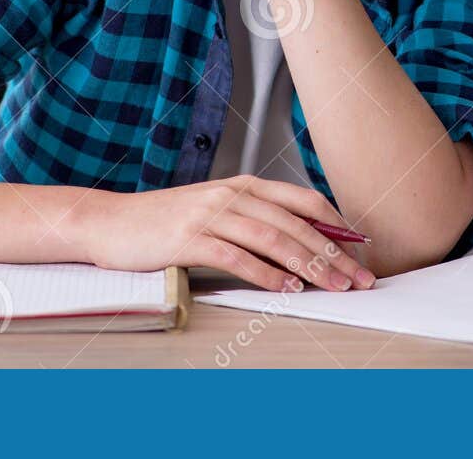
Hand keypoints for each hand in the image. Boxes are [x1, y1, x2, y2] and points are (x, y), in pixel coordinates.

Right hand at [80, 175, 374, 291]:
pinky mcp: (190, 238)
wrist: (110, 222)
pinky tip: (287, 288)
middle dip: (334, 253)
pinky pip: (237, 256)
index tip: (362, 250)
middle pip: (296, 223)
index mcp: (245, 185)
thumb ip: (255, 220)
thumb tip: (302, 244)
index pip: (304, 200)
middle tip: (360, 278)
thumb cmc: (166, 221)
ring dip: (310, 265)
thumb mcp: (217, 210)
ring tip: (335, 286)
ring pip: (273, 238)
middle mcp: (233, 194)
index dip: (337, 225)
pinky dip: (267, 273)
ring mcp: (211, 214)